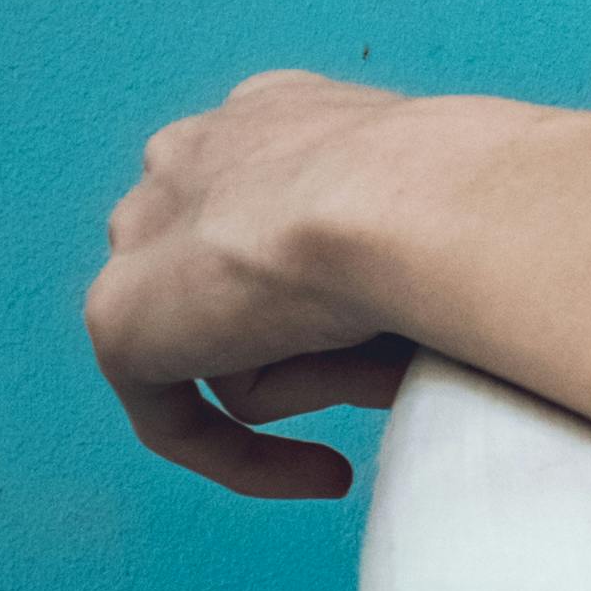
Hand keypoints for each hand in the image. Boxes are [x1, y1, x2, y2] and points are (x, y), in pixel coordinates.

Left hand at [88, 67, 426, 499]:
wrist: (415, 198)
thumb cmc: (469, 201)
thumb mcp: (445, 213)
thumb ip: (408, 251)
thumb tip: (425, 328)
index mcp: (272, 114)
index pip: (262, 194)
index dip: (314, 269)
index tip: (377, 316)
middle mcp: (197, 155)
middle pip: (223, 270)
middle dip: (278, 328)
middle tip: (379, 365)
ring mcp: (148, 234)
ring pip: (221, 340)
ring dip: (303, 376)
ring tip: (391, 372)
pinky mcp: (121, 321)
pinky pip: (173, 414)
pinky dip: (246, 460)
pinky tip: (330, 475)